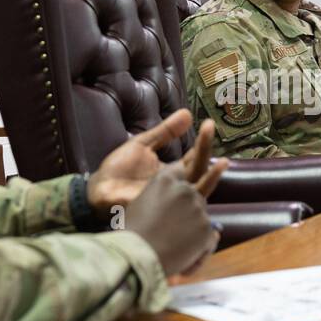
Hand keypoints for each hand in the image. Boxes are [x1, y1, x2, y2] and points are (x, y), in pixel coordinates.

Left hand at [87, 109, 227, 216]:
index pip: (193, 157)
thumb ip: (165, 132)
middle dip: (205, 150)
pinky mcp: (159, 207)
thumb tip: (187, 114)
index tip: (210, 124)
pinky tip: (196, 186)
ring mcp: (169, 198)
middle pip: (197, 168)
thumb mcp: (143, 144)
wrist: (100, 188)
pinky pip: (177, 204)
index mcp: (172, 170)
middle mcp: (175, 185)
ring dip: (207, 175)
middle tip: (211, 129)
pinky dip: (187, 195)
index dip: (202, 141)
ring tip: (220, 162)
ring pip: (194, 187)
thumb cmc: (120, 167)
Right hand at [122, 167, 219, 276]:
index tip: (207, 144)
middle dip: (200, 193)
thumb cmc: (132, 233)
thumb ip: (159, 197)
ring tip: (175, 245)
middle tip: (216, 172)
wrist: (138, 255)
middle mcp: (184, 189)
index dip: (196, 157)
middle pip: (198, 190)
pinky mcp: (206, 227)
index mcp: (164, 180)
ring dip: (193, 228)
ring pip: (201, 216)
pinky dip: (199, 249)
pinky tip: (184, 258)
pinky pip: (208, 238)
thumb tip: (169, 203)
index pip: (184, 166)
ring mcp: (197, 207)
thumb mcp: (140, 204)